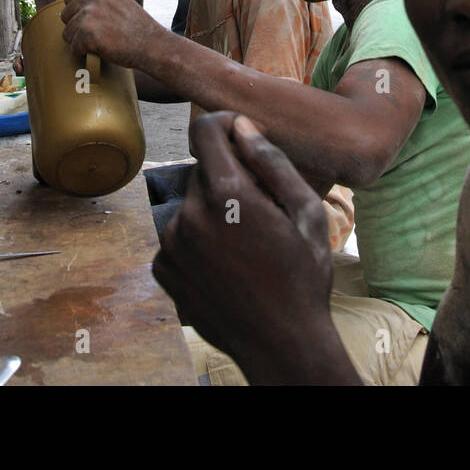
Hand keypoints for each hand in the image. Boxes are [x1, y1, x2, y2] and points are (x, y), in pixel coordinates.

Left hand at [61, 0, 164, 68]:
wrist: (152, 45)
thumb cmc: (135, 26)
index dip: (80, 15)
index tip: (99, 22)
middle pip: (65, 16)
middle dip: (78, 29)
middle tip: (101, 34)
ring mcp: (89, 12)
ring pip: (67, 33)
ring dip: (81, 42)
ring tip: (102, 42)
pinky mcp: (87, 32)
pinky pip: (74, 48)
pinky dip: (84, 54)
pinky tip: (101, 50)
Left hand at [152, 113, 356, 383]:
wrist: (280, 345)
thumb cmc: (303, 279)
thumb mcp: (307, 214)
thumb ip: (272, 163)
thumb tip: (244, 128)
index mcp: (227, 195)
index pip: (206, 130)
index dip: (225, 124)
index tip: (242, 136)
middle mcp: (189, 214)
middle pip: (202, 169)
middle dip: (228, 176)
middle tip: (260, 207)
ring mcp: (171, 243)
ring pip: (190, 202)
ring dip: (212, 209)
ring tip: (245, 243)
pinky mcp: (162, 268)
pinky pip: (178, 234)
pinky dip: (198, 238)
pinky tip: (227, 263)